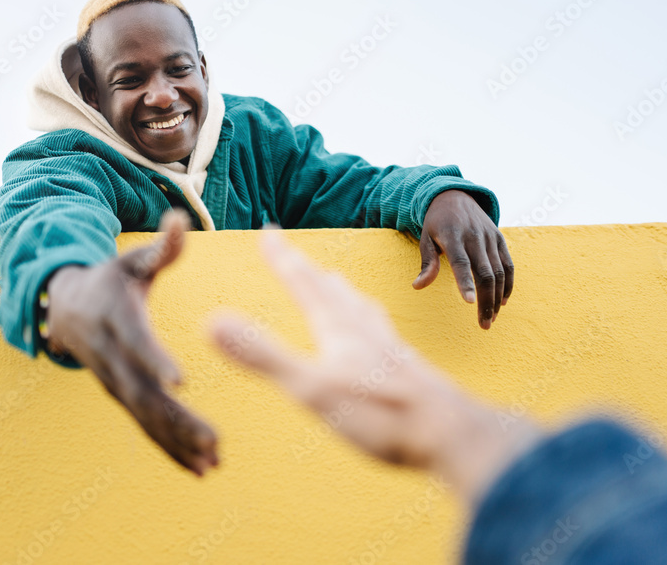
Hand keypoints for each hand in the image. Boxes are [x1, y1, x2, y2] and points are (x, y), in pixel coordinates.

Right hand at [45, 210, 217, 475]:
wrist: (66, 307)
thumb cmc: (111, 277)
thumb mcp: (132, 258)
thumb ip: (162, 246)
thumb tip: (181, 216)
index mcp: (118, 319)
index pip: (136, 341)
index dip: (155, 359)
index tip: (180, 379)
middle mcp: (113, 357)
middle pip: (144, 392)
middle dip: (178, 419)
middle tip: (214, 440)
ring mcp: (115, 382)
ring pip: (146, 418)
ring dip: (178, 443)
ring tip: (213, 463)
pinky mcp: (122, 396)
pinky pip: (146, 427)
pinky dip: (170, 449)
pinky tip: (200, 469)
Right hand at [210, 233, 539, 503]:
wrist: (453, 435)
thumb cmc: (383, 415)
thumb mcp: (311, 388)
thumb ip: (263, 356)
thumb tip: (213, 322)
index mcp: (339, 330)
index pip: (304, 284)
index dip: (283, 259)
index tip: (269, 231)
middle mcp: (366, 332)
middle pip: (332, 292)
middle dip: (308, 272)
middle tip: (296, 256)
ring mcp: (390, 351)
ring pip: (361, 310)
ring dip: (342, 293)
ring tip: (338, 285)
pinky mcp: (408, 373)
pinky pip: (382, 335)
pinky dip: (370, 324)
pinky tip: (380, 340)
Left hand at [413, 190, 514, 329]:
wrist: (455, 196)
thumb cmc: (436, 223)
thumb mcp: (425, 238)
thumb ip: (427, 263)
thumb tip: (418, 286)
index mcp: (453, 236)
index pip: (461, 263)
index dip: (465, 283)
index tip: (469, 303)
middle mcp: (474, 236)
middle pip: (485, 273)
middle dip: (485, 301)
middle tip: (484, 325)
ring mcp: (489, 237)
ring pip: (499, 272)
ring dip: (497, 298)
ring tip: (491, 318)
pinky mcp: (500, 238)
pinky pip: (508, 265)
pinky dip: (508, 284)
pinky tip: (502, 301)